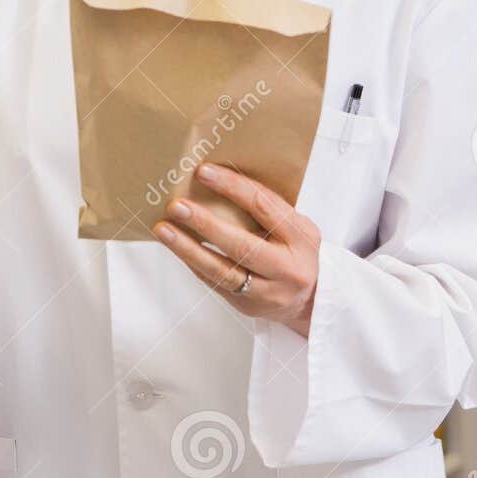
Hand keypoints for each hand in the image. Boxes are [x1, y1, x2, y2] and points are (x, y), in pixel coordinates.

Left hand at [153, 163, 319, 336]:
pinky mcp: (247, 305)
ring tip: (164, 230)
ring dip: (188, 249)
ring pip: (222, 271)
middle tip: (177, 206)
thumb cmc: (297, 251)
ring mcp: (267, 291)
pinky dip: (194, 263)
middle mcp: (285, 267)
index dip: (232, 187)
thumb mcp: (296, 227)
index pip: (263, 206)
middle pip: (241, 245)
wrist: (312, 299)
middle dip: (205, 224)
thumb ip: (269, 209)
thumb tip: (221, 181)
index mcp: (299, 237)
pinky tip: (177, 247)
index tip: (204, 172)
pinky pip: (215, 283)